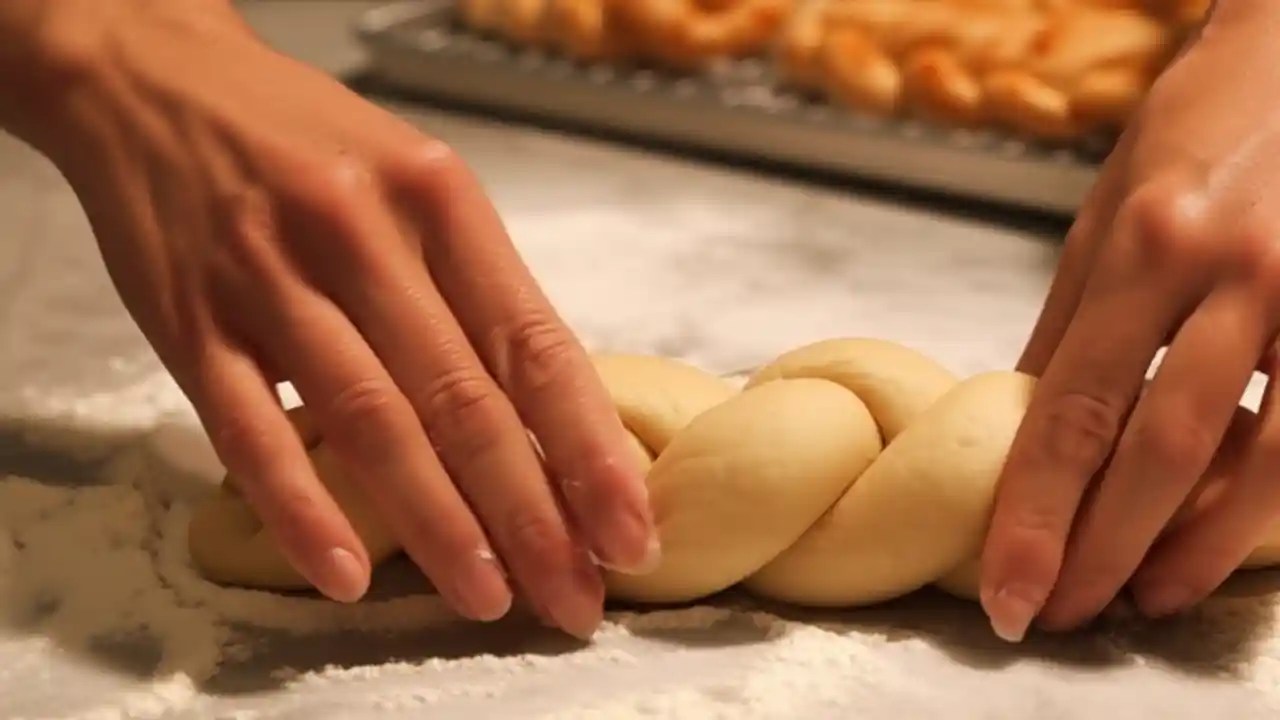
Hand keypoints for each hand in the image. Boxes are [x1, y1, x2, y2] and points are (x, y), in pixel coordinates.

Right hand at [5, 1, 657, 637]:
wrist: (156, 81)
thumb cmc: (306, 140)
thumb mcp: (415, 181)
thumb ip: (473, 284)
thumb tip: (546, 410)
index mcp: (439, 199)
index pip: (534, 343)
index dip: (588, 446)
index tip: (627, 526)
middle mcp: (363, 236)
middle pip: (465, 399)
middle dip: (531, 512)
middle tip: (573, 595)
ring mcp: (271, 280)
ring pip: (372, 422)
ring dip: (439, 524)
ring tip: (489, 598)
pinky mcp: (190, 322)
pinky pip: (250, 431)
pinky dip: (301, 509)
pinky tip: (346, 572)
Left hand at [980, 0, 1279, 640]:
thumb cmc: (1205, 125)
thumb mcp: (1109, 209)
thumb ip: (1070, 320)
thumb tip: (1025, 420)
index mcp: (1143, 243)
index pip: (1071, 409)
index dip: (1032, 512)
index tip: (1003, 585)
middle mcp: (1229, 271)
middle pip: (1152, 447)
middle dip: (1100, 549)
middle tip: (1060, 616)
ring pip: (1256, 456)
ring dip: (1193, 545)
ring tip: (1144, 601)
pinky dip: (1267, 498)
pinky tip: (1227, 539)